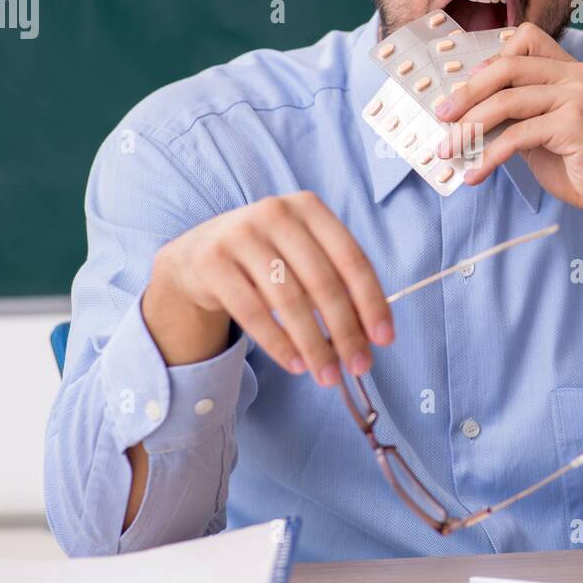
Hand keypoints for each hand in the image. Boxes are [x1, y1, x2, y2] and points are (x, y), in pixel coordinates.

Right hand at [143, 192, 393, 385]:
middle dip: (345, 331)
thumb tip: (371, 334)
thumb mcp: (303, 255)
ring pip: (288, 300)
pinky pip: (252, 312)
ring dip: (313, 344)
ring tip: (327, 374)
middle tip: (358, 366)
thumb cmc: (267, 258)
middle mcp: (275, 213)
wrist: (198, 255)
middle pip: (322, 282)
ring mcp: (240, 234)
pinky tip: (296, 364)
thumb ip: (337, 282)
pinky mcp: (213, 262)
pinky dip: (279, 344)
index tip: (384, 339)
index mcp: (308, 207)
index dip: (371, 302)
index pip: (351, 258)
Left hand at [436, 21, 582, 237]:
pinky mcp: (575, 124)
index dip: (489, 61)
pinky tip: (475, 174)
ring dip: (469, 127)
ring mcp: (579, 96)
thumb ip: (517, 116)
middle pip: (507, 67)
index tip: (464, 89)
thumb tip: (467, 115)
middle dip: (467, 93)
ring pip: (507, 100)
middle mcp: (578, 75)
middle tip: (441, 116)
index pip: (525, 40)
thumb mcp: (544, 135)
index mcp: (573, 71)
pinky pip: (517, 135)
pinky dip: (488, 155)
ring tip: (448, 149)